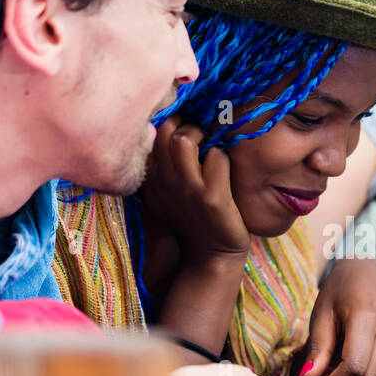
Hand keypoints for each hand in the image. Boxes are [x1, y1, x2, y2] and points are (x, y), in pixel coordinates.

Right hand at [138, 117, 249, 262]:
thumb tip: (169, 127)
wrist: (209, 256)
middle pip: (166, 129)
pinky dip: (222, 156)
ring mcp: (188, 190)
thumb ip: (161, 164)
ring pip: (185, 141)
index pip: (151, 131)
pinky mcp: (212, 200)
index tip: (184, 126)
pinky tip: (224, 167)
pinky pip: (217, 159)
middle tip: (200, 135)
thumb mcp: (165, 192)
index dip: (170, 120)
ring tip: (209, 147)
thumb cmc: (192, 217)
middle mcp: (165, 181)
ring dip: (202, 135)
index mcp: (152, 177)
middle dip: (186, 123)